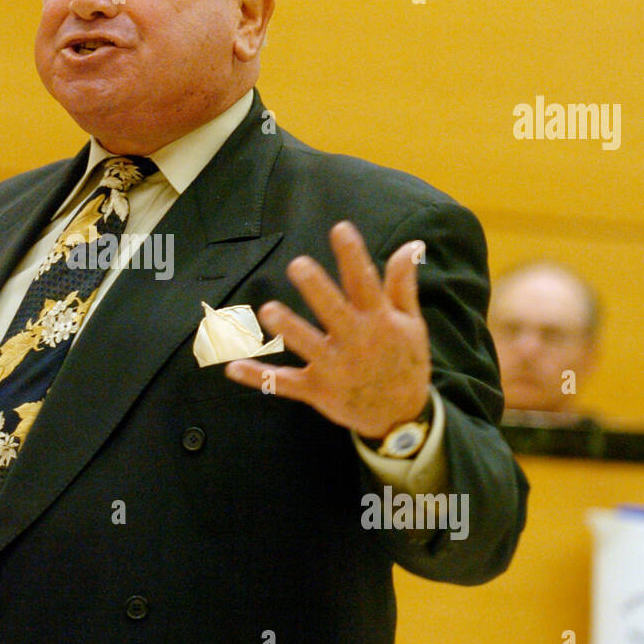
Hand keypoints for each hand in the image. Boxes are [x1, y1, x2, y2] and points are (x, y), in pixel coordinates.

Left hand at [225, 221, 430, 438]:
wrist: (401, 416)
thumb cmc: (404, 360)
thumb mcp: (411, 322)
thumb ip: (402, 283)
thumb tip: (411, 244)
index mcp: (379, 320)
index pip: (365, 282)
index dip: (353, 256)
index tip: (339, 228)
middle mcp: (357, 342)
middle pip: (334, 311)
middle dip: (317, 289)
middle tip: (298, 265)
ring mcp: (335, 368)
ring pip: (307, 345)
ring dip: (288, 329)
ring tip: (268, 311)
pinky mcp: (317, 390)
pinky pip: (284, 383)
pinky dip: (258, 377)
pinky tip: (232, 367)